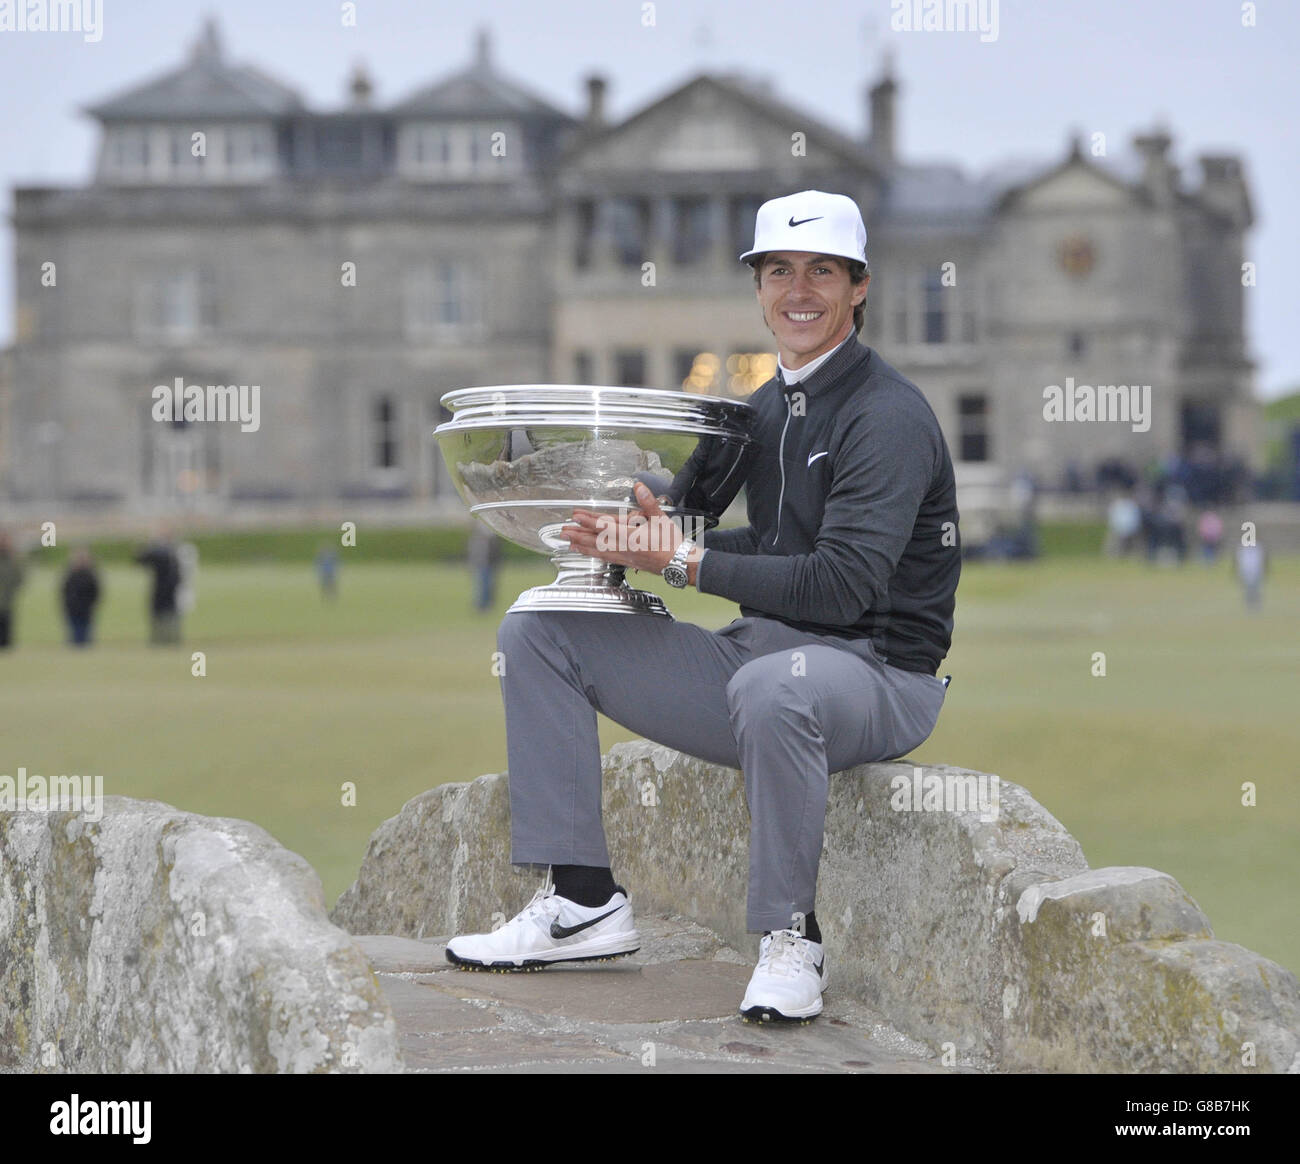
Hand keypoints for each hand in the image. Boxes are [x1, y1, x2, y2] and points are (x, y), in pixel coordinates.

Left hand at [561, 482, 681, 573]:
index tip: (576, 516)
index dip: (589, 521)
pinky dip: (594, 555)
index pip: (606, 526)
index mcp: (632, 535)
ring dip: (583, 546)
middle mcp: (625, 547)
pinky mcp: (627, 562)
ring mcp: (625, 556)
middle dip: (579, 535)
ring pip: (599, 551)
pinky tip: (588, 553)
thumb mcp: (662, 518)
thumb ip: (648, 502)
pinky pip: (606, 558)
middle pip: (597, 540)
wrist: (680, 564)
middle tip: (563, 531)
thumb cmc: (672, 543)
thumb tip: (639, 486)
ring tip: (569, 543)